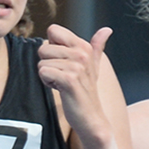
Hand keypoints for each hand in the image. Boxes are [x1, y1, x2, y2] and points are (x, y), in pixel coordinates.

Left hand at [36, 25, 112, 147]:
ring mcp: (76, 67)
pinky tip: (60, 89)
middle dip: (48, 64)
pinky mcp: (69, 80)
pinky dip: (47, 83)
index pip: (53, 30)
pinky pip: (44, 72)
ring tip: (63, 84)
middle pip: (43, 48)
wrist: (91, 118)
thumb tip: (106, 30)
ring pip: (42, 62)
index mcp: (84, 47)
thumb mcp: (93, 66)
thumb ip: (97, 46)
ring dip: (48, 76)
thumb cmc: (86, 92)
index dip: (52, 48)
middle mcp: (81, 54)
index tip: (63, 62)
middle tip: (62, 76)